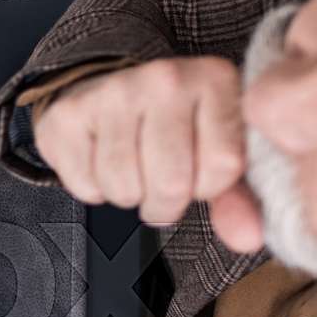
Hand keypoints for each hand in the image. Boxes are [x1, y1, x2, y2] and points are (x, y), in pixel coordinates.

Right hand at [34, 58, 262, 248]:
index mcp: (214, 80)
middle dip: (164, 204)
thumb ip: (240, 196)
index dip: (208, 187)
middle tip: (160, 190)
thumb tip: (247, 238)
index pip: (223, 165)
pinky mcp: (69, 114)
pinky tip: (100, 163)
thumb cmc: (171, 126)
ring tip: (132, 173)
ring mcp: (113, 92)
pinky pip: (85, 185)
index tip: (198, 174)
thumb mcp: (217, 149)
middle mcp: (165, 78)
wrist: (107, 91)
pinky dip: (93, 190)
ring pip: (124, 187)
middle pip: (170, 182)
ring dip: (128, 196)